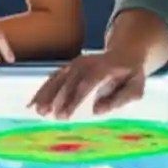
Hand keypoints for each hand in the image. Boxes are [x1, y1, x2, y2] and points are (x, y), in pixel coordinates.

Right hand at [28, 52, 145, 119]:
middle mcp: (86, 63)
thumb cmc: (131, 74)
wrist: (126, 52)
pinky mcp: (69, 67)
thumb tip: (98, 111)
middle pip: (68, 80)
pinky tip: (32, 104)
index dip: (74, 99)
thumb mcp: (136, 86)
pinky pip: (53, 78)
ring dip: (45, 93)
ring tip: (36, 110)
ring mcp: (76, 63)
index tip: (64, 115)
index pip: (87, 83)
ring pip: (57, 77)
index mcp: (104, 67)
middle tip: (45, 114)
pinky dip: (42, 90)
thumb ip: (120, 98)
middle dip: (55, 97)